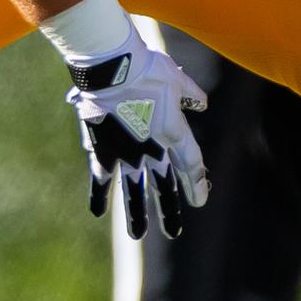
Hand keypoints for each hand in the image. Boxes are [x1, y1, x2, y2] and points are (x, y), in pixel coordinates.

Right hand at [66, 24, 209, 239]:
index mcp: (174, 132)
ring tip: (138, 234)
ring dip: (136, 213)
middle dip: (170, 208)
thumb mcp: (176, 78)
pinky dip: (99, 193)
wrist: (112, 67)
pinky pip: (101, 177)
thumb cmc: (146, 66)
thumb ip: (191, 95)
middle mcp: (153, 150)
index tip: (200, 201)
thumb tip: (201, 104)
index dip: (198, 183)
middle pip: (165, 184)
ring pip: (134, 190)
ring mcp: (127, 153)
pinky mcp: (103, 150)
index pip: (192, 164)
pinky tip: (98, 211)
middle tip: (174, 232)